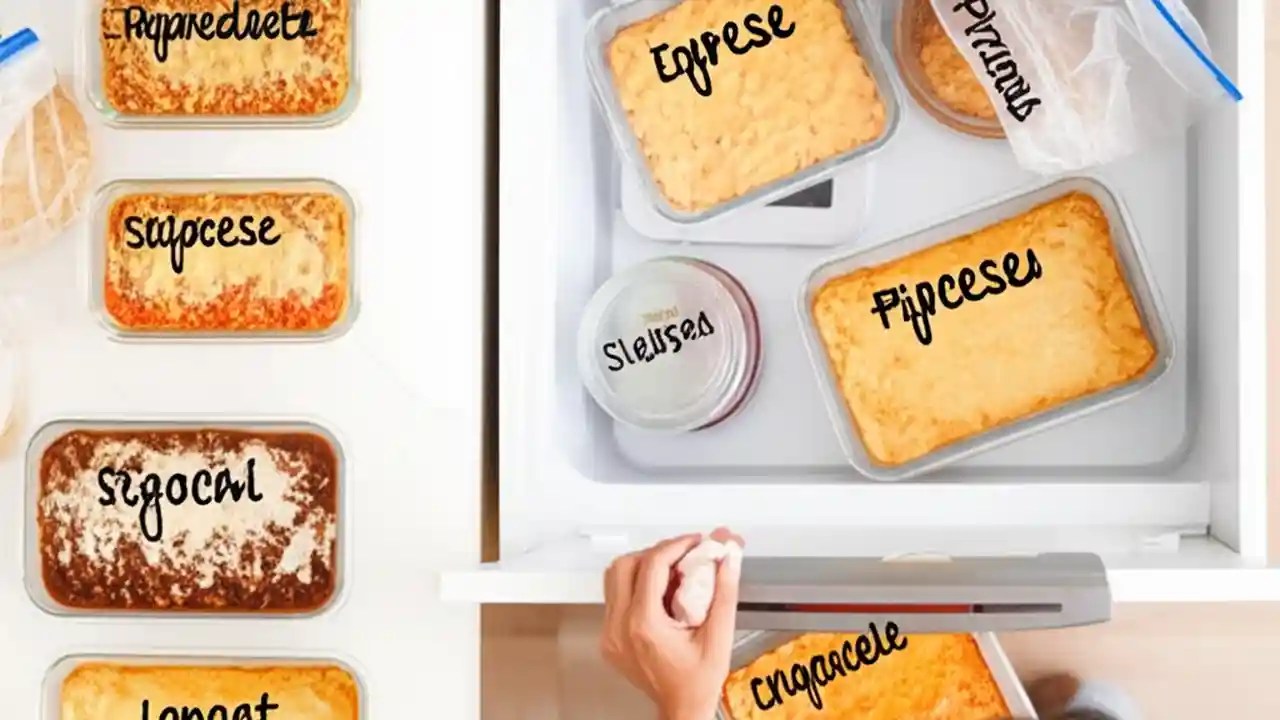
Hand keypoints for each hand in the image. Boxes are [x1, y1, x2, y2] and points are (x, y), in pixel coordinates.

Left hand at [600, 529, 743, 719]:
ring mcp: (610, 635)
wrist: (682, 708)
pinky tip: (658, 594)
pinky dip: (635, 586)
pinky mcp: (609, 638)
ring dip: (642, 567)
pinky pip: (614, 598)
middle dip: (655, 553)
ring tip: (669, 572)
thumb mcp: (719, 635)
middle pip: (625, 565)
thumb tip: (729, 557)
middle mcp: (620, 629)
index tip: (693, 542)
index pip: (651, 566)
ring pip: (614, 578)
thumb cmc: (698, 682)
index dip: (675, 545)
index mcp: (644, 626)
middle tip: (681, 554)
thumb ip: (724, 592)